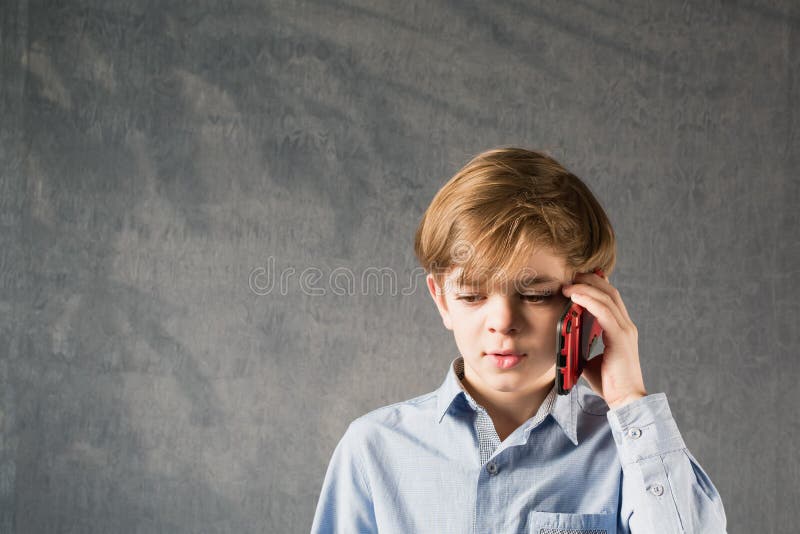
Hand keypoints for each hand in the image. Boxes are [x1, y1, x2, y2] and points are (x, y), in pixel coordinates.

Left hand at [561, 272, 646, 408]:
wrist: (625, 401)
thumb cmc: (609, 383)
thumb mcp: (590, 359)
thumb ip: (582, 346)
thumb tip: (565, 341)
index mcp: (621, 329)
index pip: (610, 299)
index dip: (595, 286)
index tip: (577, 279)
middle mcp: (626, 326)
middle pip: (610, 292)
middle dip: (590, 280)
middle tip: (570, 275)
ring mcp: (625, 330)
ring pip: (607, 298)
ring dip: (586, 287)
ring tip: (568, 283)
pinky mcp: (620, 337)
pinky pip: (603, 311)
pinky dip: (588, 300)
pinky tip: (574, 296)